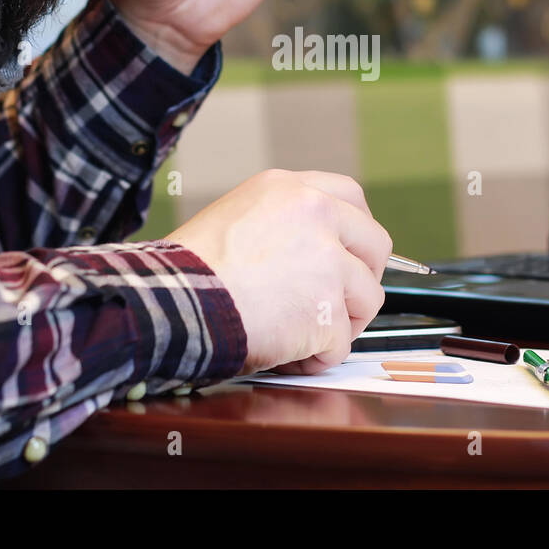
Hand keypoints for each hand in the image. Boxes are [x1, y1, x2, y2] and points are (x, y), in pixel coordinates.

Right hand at [166, 169, 390, 374]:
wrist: (173, 304)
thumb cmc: (187, 273)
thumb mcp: (234, 219)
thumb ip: (280, 226)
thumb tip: (305, 255)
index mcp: (290, 190)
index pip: (350, 197)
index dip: (356, 233)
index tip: (350, 255)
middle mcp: (316, 215)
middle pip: (375, 244)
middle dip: (362, 278)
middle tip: (337, 303)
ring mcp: (328, 262)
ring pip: (367, 297)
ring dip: (341, 323)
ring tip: (300, 335)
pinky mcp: (328, 310)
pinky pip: (341, 344)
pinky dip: (316, 358)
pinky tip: (285, 353)